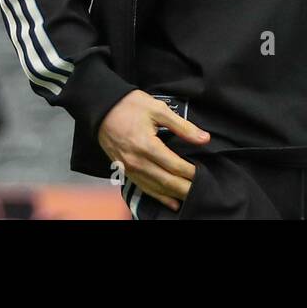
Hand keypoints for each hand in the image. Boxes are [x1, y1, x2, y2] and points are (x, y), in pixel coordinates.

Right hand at [99, 90, 210, 211]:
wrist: (102, 108)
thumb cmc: (130, 105)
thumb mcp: (158, 109)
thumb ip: (183, 126)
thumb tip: (204, 138)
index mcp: (146, 145)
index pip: (174, 165)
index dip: (190, 172)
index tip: (202, 173)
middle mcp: (136, 161)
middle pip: (166, 181)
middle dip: (185, 188)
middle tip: (200, 190)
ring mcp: (128, 168)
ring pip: (155, 188)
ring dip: (173, 194)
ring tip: (190, 197)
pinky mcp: (124, 170)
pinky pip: (143, 188)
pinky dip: (158, 196)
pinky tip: (171, 202)